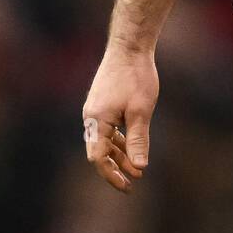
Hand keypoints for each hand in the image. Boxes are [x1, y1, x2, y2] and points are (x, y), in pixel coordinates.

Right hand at [83, 45, 158, 191]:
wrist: (129, 46)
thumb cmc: (136, 77)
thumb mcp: (141, 111)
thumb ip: (138, 140)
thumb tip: (139, 167)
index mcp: (96, 120)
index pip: (97, 157)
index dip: (111, 174)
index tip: (127, 185)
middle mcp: (91, 116)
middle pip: (98, 151)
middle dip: (115, 168)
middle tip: (132, 182)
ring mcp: (96, 109)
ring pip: (104, 140)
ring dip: (119, 155)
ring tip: (136, 168)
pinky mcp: (103, 103)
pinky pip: (108, 128)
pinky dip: (119, 140)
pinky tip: (131, 146)